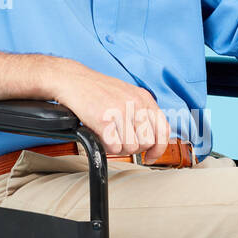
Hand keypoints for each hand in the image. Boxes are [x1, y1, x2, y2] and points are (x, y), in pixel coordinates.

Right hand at [52, 60, 171, 159]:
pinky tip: (100, 135)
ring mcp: (121, 112)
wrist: (74, 81)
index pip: (163, 129)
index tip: (150, 156)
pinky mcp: (105, 121)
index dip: (158, 148)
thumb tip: (152, 140)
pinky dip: (106, 147)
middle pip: (147, 142)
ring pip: (131, 148)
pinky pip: (114, 148)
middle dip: (134, 147)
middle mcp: (136, 104)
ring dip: (119, 148)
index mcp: (144, 98)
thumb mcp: (128, 96)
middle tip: (121, 141)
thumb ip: (142, 114)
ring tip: (109, 136)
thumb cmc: (98, 91)